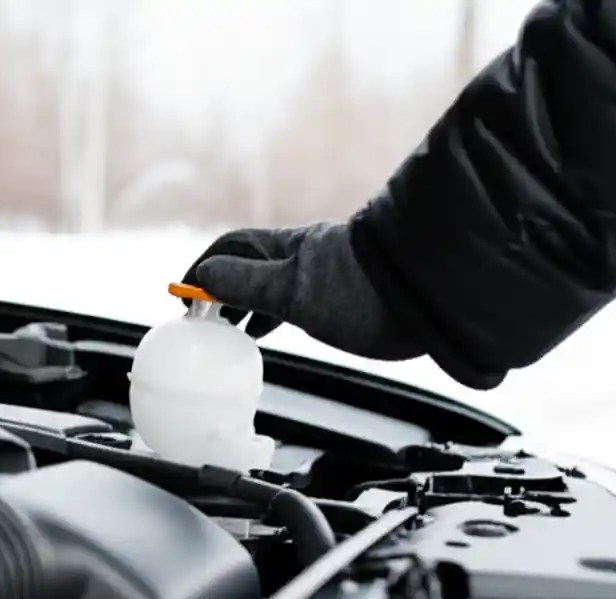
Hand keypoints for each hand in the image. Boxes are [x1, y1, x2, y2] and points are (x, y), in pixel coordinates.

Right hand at [183, 222, 424, 360]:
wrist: (432, 295)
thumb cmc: (363, 293)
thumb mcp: (294, 292)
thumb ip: (248, 285)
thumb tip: (204, 277)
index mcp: (283, 250)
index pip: (228, 250)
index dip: (202, 270)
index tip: (184, 298)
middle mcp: (298, 259)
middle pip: (246, 267)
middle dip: (219, 288)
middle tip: (201, 319)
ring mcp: (319, 278)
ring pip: (268, 286)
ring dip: (243, 305)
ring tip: (227, 330)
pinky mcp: (339, 298)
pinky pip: (290, 303)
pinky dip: (270, 316)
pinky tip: (269, 331)